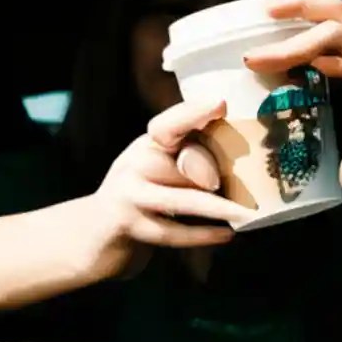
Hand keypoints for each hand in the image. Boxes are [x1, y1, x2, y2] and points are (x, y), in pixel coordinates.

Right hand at [85, 99, 256, 280]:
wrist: (93, 237)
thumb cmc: (145, 199)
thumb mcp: (162, 171)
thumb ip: (192, 161)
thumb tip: (244, 160)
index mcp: (150, 145)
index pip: (169, 124)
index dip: (193, 113)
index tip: (221, 105)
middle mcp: (136, 163)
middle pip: (184, 164)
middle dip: (216, 174)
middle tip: (249, 187)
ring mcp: (128, 194)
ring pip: (182, 199)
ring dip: (217, 207)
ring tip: (248, 213)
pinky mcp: (126, 225)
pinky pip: (171, 231)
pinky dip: (201, 235)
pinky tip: (227, 235)